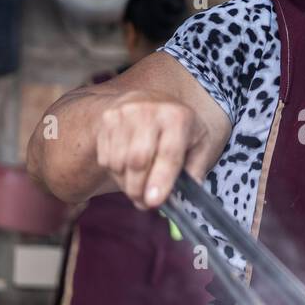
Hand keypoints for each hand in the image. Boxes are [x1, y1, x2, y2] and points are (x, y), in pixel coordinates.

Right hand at [95, 93, 213, 209]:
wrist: (151, 100)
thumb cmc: (179, 128)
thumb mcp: (198, 142)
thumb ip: (195, 168)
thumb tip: (188, 195)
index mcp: (177, 117)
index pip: (168, 153)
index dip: (161, 180)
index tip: (154, 202)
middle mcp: (149, 111)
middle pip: (137, 160)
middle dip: (139, 189)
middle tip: (144, 204)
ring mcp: (125, 113)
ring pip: (119, 162)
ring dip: (126, 183)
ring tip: (137, 186)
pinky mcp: (108, 119)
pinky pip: (106, 157)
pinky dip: (115, 173)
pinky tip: (127, 170)